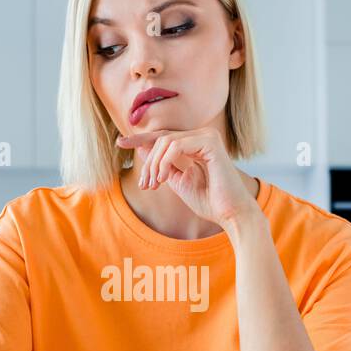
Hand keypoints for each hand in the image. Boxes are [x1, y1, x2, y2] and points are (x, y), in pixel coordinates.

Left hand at [116, 127, 257, 227]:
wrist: (231, 214)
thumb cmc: (209, 202)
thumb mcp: (178, 182)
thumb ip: (163, 166)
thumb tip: (142, 150)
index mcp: (196, 144)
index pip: (164, 137)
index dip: (140, 139)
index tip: (119, 144)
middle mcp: (203, 136)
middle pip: (161, 139)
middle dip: (148, 162)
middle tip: (145, 185)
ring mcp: (207, 137)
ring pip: (166, 142)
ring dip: (154, 165)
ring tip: (154, 185)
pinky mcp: (210, 142)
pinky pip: (175, 146)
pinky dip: (165, 163)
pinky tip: (164, 179)